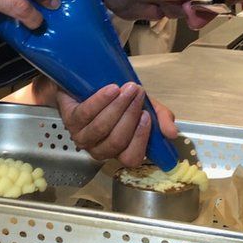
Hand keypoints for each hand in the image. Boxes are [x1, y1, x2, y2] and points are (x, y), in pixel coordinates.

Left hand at [56, 84, 178, 166]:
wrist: (86, 83)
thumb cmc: (116, 100)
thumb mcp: (143, 106)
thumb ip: (160, 118)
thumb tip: (173, 133)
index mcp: (118, 151)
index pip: (131, 158)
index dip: (140, 139)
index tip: (148, 116)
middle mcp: (99, 149)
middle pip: (117, 141)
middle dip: (130, 115)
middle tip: (138, 93)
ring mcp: (82, 136)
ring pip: (102, 128)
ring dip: (118, 107)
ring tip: (128, 88)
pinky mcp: (70, 120)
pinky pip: (86, 114)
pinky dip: (101, 101)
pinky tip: (112, 89)